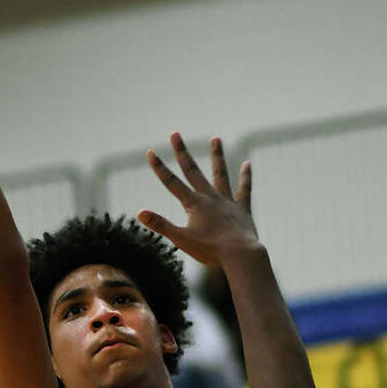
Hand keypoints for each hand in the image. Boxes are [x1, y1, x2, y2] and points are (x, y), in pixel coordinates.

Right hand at [138, 134, 259, 269]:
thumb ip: (160, 224)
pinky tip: (247, 164)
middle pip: (193, 171)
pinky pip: (244, 189)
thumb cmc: (211, 250)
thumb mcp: (181, 239)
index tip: (150, 152)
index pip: (172, 183)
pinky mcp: (242, 209)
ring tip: (216, 138)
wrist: (240, 254)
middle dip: (182, 152)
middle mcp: (210, 197)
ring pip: (220, 174)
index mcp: (194, 204)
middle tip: (175, 133)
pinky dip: (245, 177)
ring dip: (217, 156)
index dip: (159, 168)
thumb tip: (139, 213)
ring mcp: (227, 201)